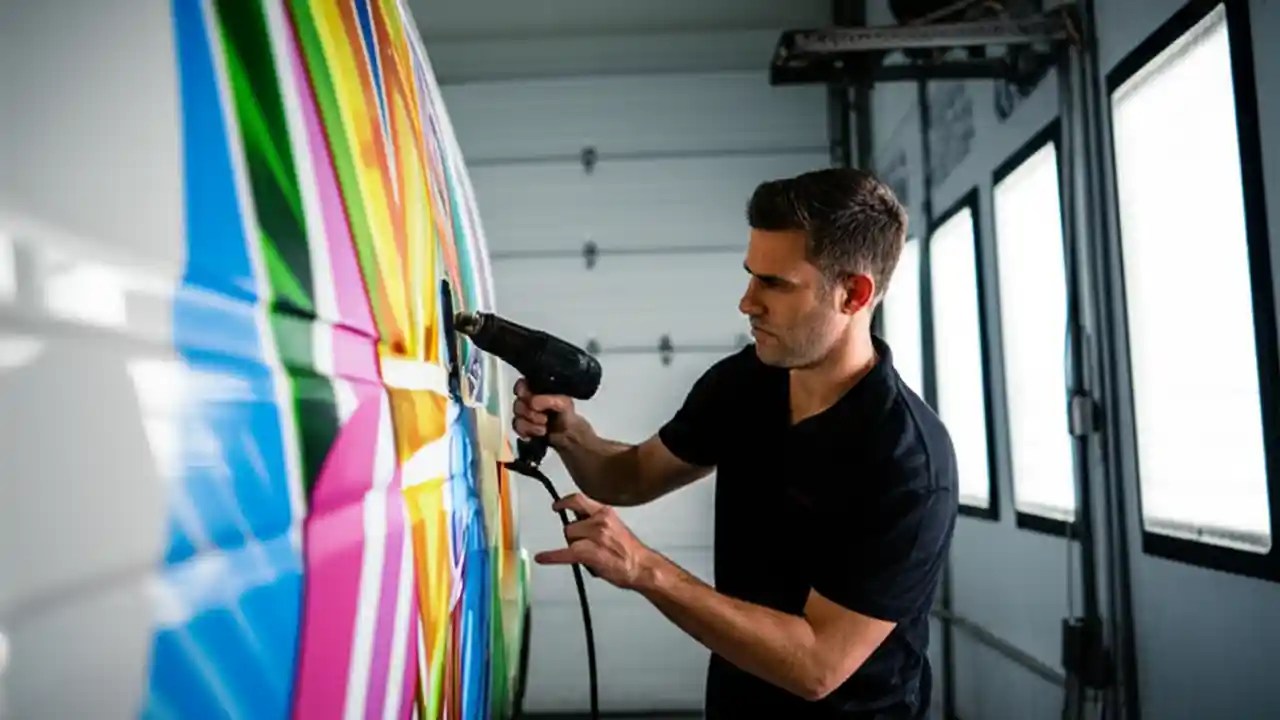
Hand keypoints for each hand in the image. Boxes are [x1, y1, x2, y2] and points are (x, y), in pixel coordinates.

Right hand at [512, 377, 579, 447]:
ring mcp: (523, 415)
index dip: (521, 390)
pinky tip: (537, 434)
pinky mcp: (522, 428)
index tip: (526, 397)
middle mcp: (527, 400)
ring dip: (530, 425)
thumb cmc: (566, 413)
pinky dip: (527, 432)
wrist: (568, 434)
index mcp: (536, 389)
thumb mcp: (563, 402)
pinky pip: (517, 429)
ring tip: (544, 429)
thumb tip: (532, 403)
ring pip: (517, 418)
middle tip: (544, 419)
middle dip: (530, 413)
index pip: (521, 384)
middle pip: (517, 404)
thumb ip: (548, 400)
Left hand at [535, 493, 655, 589]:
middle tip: (584, 547)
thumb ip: (596, 521)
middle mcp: (599, 521)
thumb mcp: (615, 526)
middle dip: (573, 536)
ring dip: (573, 547)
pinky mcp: (588, 553)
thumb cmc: (630, 551)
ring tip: (589, 556)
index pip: (579, 500)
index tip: (557, 505)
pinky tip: (542, 558)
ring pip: (569, 538)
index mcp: (605, 512)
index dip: (564, 502)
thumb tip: (578, 522)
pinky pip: (563, 553)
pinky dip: (551, 556)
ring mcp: (593, 536)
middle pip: (570, 525)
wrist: (641, 566)